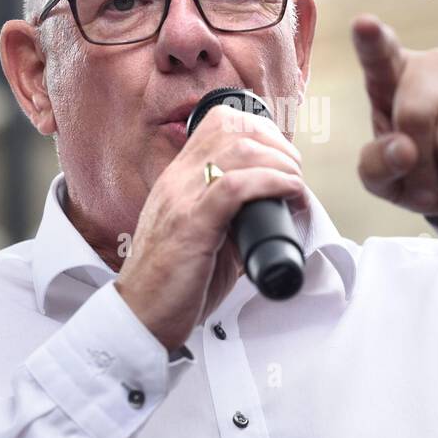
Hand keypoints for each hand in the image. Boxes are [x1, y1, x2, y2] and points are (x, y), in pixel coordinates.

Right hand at [115, 106, 307, 351]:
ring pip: (238, 150)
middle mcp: (178, 181)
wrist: (141, 316)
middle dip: (277, 144)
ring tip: (295, 185)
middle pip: (233, 128)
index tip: (282, 155)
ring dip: (280, 162)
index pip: (218, 122)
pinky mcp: (191, 225)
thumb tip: (272, 211)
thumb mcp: (201, 234)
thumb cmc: (172, 282)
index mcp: (178, 178)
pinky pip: (235, 186)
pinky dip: (271, 183)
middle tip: (295, 172)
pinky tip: (288, 194)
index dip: (259, 128)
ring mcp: (182, 199)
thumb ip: (229, 215)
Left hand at [352, 14, 437, 229]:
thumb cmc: (422, 176)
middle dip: (420, 166)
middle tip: (426, 187)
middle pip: (415, 115)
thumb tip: (404, 150)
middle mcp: (430, 66)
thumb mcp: (385, 181)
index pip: (377, 55)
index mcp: (390, 79)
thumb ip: (377, 166)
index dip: (370, 40)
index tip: (364, 23)